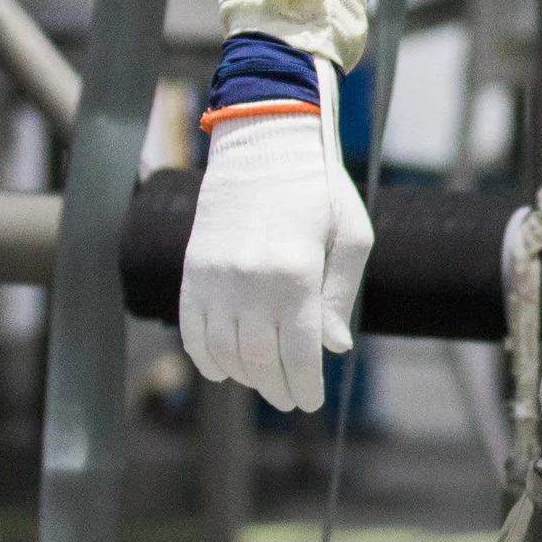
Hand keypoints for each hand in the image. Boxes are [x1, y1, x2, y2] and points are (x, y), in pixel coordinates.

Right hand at [178, 66, 373, 413]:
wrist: (263, 140)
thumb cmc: (319, 187)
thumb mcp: (351, 236)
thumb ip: (339, 296)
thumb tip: (333, 349)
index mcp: (296, 274)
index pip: (300, 353)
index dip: (306, 385)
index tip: (311, 402)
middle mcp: (250, 280)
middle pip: (260, 360)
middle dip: (276, 388)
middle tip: (289, 400)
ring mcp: (214, 276)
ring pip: (224, 351)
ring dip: (243, 377)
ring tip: (263, 383)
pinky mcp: (192, 268)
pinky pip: (191, 328)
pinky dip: (205, 356)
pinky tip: (224, 369)